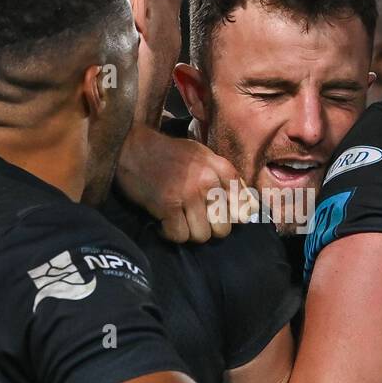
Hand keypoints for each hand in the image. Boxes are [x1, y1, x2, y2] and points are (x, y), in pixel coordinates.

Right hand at [116, 124, 257, 242]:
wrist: (132, 147)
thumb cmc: (169, 155)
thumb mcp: (204, 156)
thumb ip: (226, 179)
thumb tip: (249, 211)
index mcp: (221, 169)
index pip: (244, 208)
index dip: (232, 218)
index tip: (216, 216)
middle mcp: (208, 181)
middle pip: (224, 229)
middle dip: (209, 228)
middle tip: (193, 218)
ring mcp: (188, 194)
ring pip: (202, 236)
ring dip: (188, 232)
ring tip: (179, 220)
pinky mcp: (168, 205)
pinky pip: (179, 236)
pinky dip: (170, 234)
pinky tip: (164, 222)